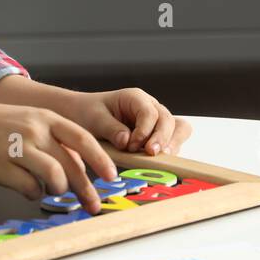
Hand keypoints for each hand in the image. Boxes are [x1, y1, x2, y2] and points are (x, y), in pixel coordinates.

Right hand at [0, 102, 118, 213]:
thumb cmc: (3, 127)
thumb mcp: (35, 121)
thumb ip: (58, 141)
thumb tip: (81, 169)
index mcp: (48, 119)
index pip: (83, 140)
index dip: (100, 160)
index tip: (111, 177)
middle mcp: (36, 131)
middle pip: (71, 165)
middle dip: (86, 190)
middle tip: (94, 206)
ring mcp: (18, 148)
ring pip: (54, 177)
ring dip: (58, 189)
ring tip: (52, 190)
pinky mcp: (2, 166)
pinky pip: (30, 188)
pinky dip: (34, 193)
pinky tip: (28, 188)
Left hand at [66, 87, 191, 157]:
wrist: (81, 115)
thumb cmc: (88, 113)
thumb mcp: (94, 119)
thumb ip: (111, 129)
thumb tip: (127, 141)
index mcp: (135, 98)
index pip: (150, 112)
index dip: (144, 130)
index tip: (131, 146)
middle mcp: (150, 107)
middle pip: (169, 120)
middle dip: (162, 138)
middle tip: (151, 153)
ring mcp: (156, 121)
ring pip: (178, 129)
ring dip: (171, 144)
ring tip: (160, 158)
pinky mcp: (157, 135)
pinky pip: (173, 140)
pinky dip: (169, 150)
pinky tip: (158, 161)